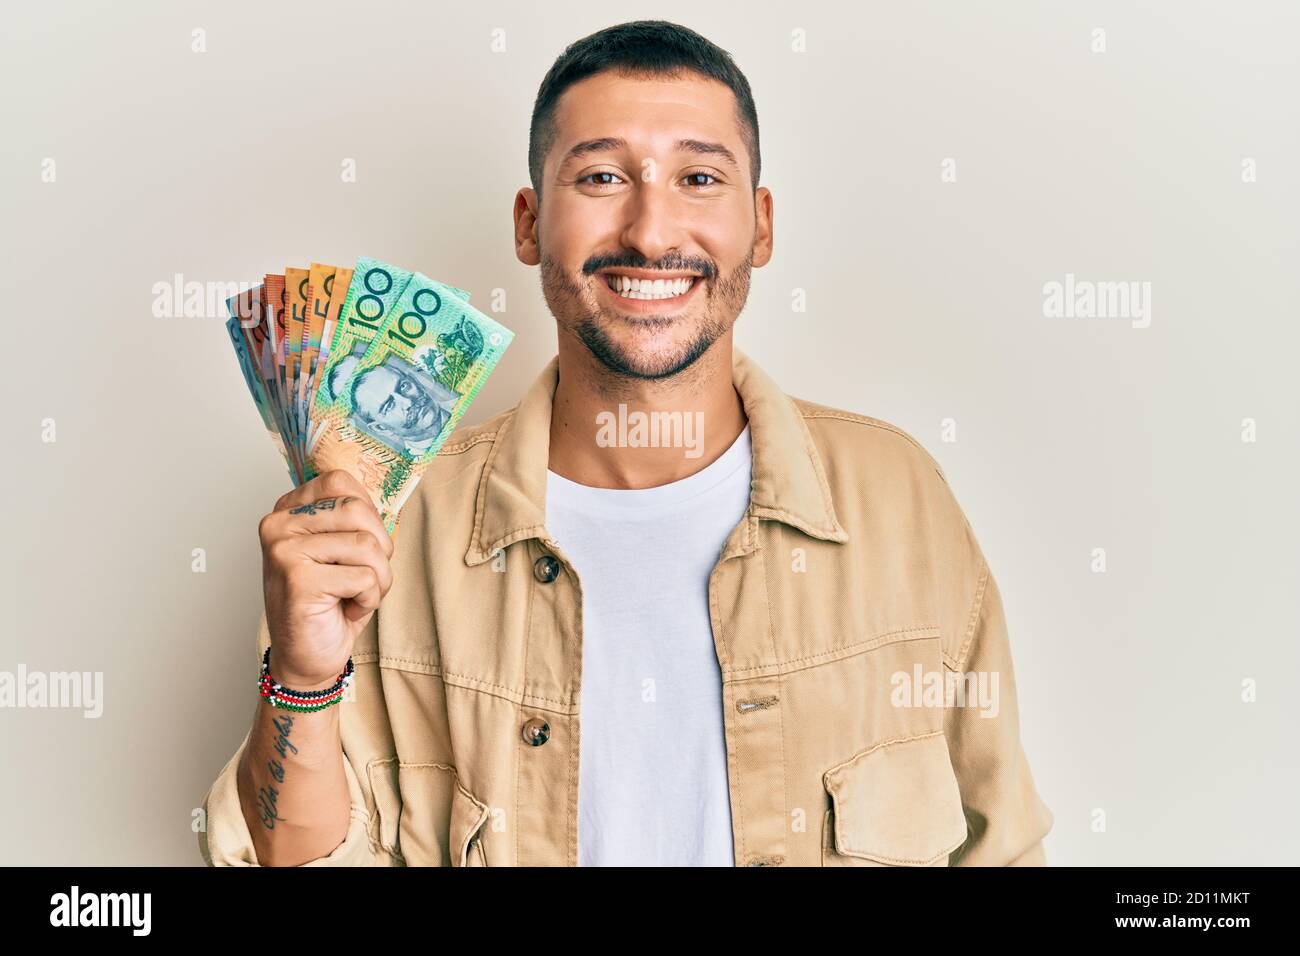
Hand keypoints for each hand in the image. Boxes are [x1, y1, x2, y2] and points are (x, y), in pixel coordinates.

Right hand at [257, 470, 393, 688]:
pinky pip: (364, 577)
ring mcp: (283, 550)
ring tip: (354, 594)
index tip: (358, 545)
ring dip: (377, 578)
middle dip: (379, 548)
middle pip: (358, 510)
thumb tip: (387, 496)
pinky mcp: (298, 580)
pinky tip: (346, 610)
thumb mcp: (343, 550)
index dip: (367, 514)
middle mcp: (278, 524)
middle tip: (363, 576)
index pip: (340, 481)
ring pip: (367, 545)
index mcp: (288, 509)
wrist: (307, 657)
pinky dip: (369, 599)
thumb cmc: (330, 602)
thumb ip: (354, 518)